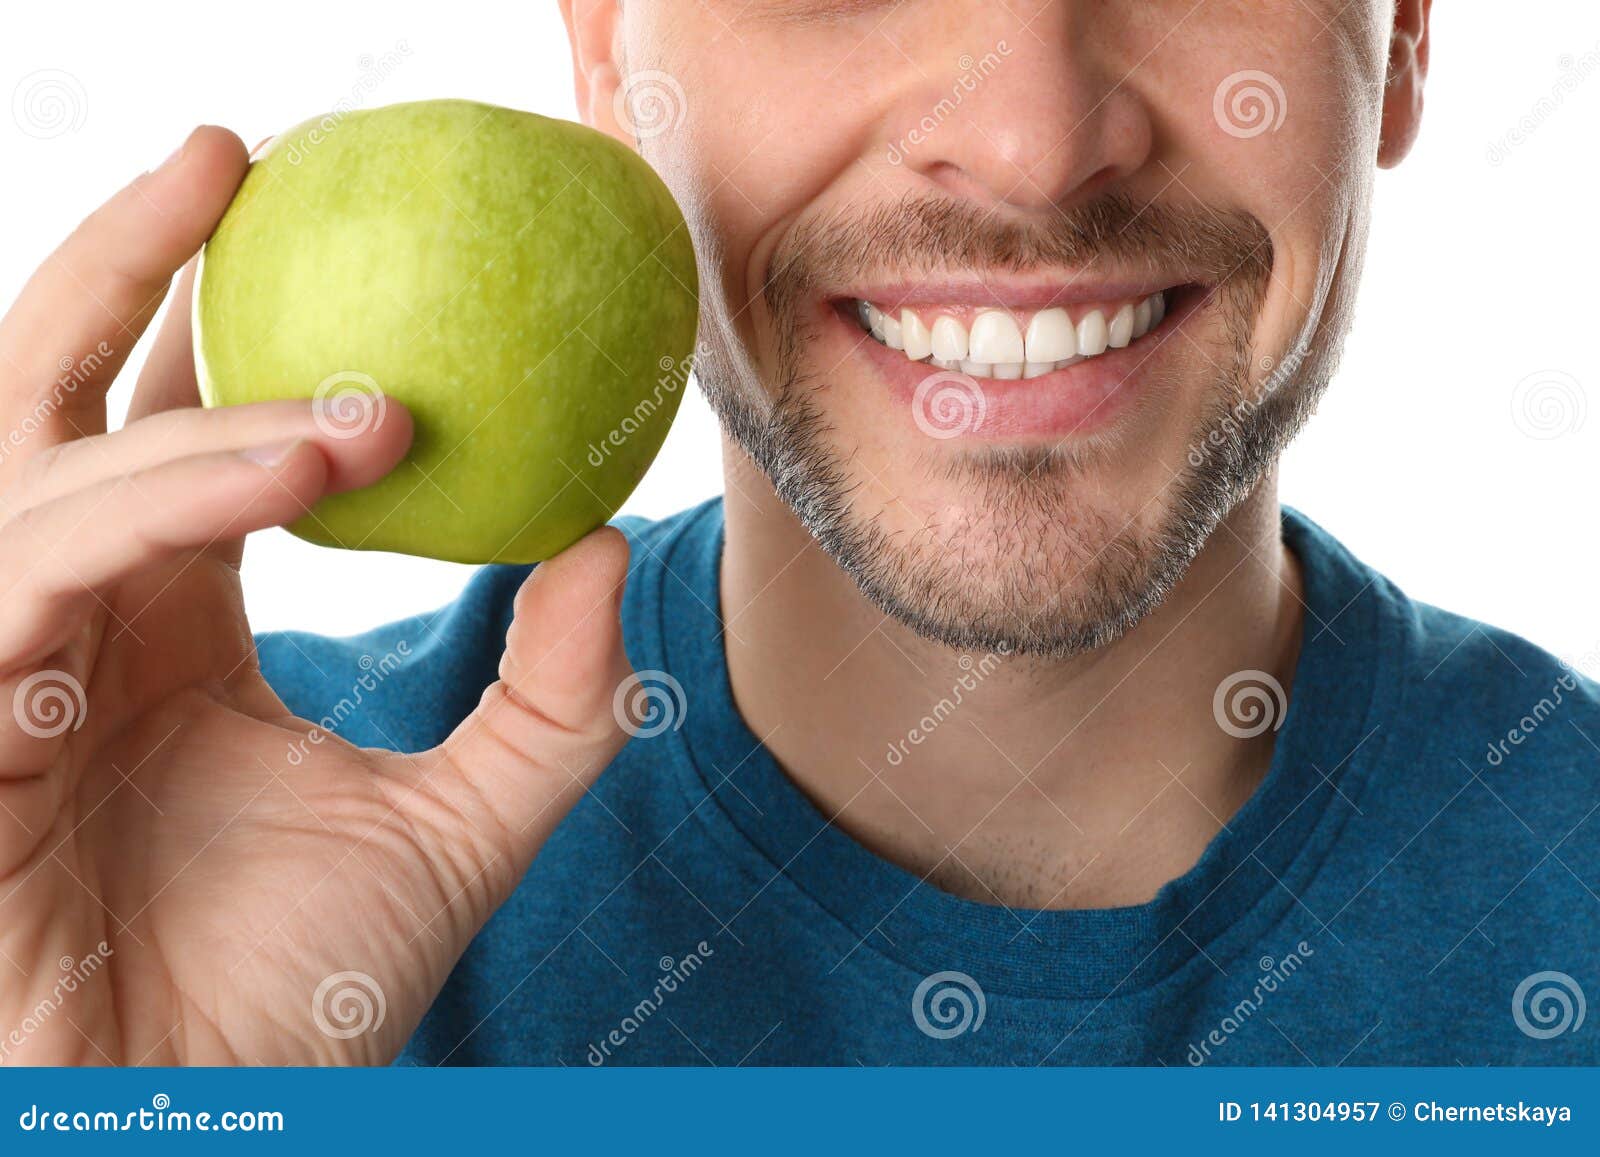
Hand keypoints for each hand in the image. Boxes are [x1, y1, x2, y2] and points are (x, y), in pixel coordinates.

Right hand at [0, 127, 634, 1064]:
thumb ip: (554, 691)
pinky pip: (33, 565)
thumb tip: (610, 539)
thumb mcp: (469, 818)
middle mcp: (67, 622)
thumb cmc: (308, 993)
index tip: (317, 226)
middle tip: (236, 154)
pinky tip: (304, 470)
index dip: (214, 324)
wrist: (215, 1120)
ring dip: (196, 402)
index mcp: (161, 627)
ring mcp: (0, 662)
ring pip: (49, 465)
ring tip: (365, 405)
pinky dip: (162, 499)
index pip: (162, 432)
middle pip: (55, 393)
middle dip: (123, 261)